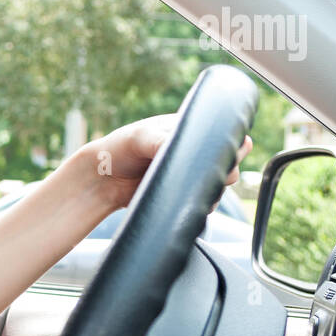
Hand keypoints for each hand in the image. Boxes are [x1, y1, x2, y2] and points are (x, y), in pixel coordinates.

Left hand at [78, 113, 251, 211]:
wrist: (103, 180)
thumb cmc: (119, 149)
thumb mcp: (140, 138)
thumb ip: (163, 140)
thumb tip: (186, 150)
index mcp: (190, 130)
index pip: (227, 136)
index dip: (233, 146)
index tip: (223, 155)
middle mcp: (194, 152)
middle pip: (231, 164)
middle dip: (225, 172)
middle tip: (204, 175)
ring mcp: (190, 175)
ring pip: (219, 186)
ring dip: (211, 191)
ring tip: (187, 188)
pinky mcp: (182, 195)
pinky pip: (203, 203)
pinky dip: (201, 205)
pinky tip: (186, 203)